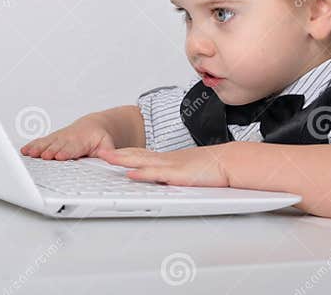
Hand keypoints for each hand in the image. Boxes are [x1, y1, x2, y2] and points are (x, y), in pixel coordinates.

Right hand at [20, 113, 115, 160]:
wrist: (93, 126)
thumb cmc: (99, 138)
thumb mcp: (107, 145)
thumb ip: (107, 152)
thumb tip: (108, 156)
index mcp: (83, 141)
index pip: (73, 148)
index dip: (66, 152)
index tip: (59, 156)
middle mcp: (69, 138)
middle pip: (58, 146)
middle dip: (50, 151)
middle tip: (44, 156)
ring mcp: (59, 138)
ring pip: (47, 143)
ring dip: (38, 148)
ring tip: (29, 153)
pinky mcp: (52, 139)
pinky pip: (41, 142)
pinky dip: (33, 146)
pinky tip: (25, 151)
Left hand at [96, 145, 231, 186]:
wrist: (230, 162)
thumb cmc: (214, 167)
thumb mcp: (190, 170)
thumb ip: (177, 173)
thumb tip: (168, 179)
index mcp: (169, 159)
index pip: (142, 155)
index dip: (125, 153)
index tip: (110, 153)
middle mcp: (167, 160)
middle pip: (137, 155)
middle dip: (117, 154)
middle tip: (100, 153)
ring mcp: (171, 166)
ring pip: (142, 161)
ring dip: (123, 160)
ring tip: (106, 158)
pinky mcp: (179, 174)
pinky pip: (157, 174)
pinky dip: (142, 173)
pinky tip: (131, 174)